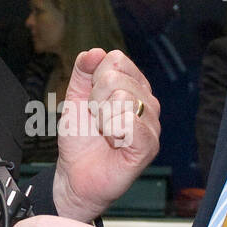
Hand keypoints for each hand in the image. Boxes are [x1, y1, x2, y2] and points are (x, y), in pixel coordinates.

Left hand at [52, 49, 159, 223]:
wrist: (75, 175)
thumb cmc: (80, 139)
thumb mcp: (75, 98)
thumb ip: (83, 71)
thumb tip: (94, 51)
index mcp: (133, 86)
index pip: (116, 59)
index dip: (94, 78)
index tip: (91, 100)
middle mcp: (148, 102)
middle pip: (116, 77)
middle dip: (95, 99)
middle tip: (97, 120)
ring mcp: (151, 124)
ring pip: (122, 99)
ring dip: (102, 118)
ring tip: (104, 132)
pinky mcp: (148, 145)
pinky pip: (129, 122)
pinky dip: (111, 132)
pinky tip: (113, 142)